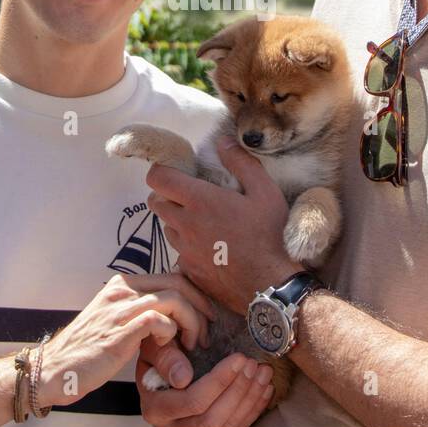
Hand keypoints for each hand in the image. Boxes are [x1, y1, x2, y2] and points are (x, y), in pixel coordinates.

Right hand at [38, 272, 214, 408]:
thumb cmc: (88, 352)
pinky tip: (168, 347)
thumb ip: (142, 315)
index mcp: (123, 285)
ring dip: (193, 322)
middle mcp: (122, 290)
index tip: (205, 316)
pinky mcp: (120, 329)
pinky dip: (172, 333)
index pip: (172, 276)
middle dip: (202, 306)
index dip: (196, 295)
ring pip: (175, 299)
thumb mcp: (118, 324)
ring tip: (193, 343)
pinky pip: (160, 319)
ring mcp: (120, 308)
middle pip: (179, 282)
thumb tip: (177, 318)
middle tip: (208, 330)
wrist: (55, 369)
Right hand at [137, 339, 273, 426]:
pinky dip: (253, 409)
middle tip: (253, 364)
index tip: (239, 358)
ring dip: (250, 398)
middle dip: (238, 390)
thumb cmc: (158, 362)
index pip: (192, 401)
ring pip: (227, 426)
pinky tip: (264, 389)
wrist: (158, 380)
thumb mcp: (152, 352)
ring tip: (263, 372)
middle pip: (212, 419)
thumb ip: (164, 358)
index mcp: (156, 409)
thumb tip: (183, 375)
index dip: (219, 381)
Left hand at [147, 135, 301, 313]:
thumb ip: (242, 162)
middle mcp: (184, 224)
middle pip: (156, 203)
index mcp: (199, 200)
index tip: (176, 172)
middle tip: (189, 195)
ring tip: (202, 222)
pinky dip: (188, 246)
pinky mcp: (189, 271)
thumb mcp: (265, 191)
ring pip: (167, 228)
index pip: (158, 179)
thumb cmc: (271, 235)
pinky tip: (211, 248)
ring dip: (177, 221)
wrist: (270, 285)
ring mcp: (184, 250)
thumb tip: (223, 141)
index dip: (161, 171)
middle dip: (167, 195)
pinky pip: (179, 253)